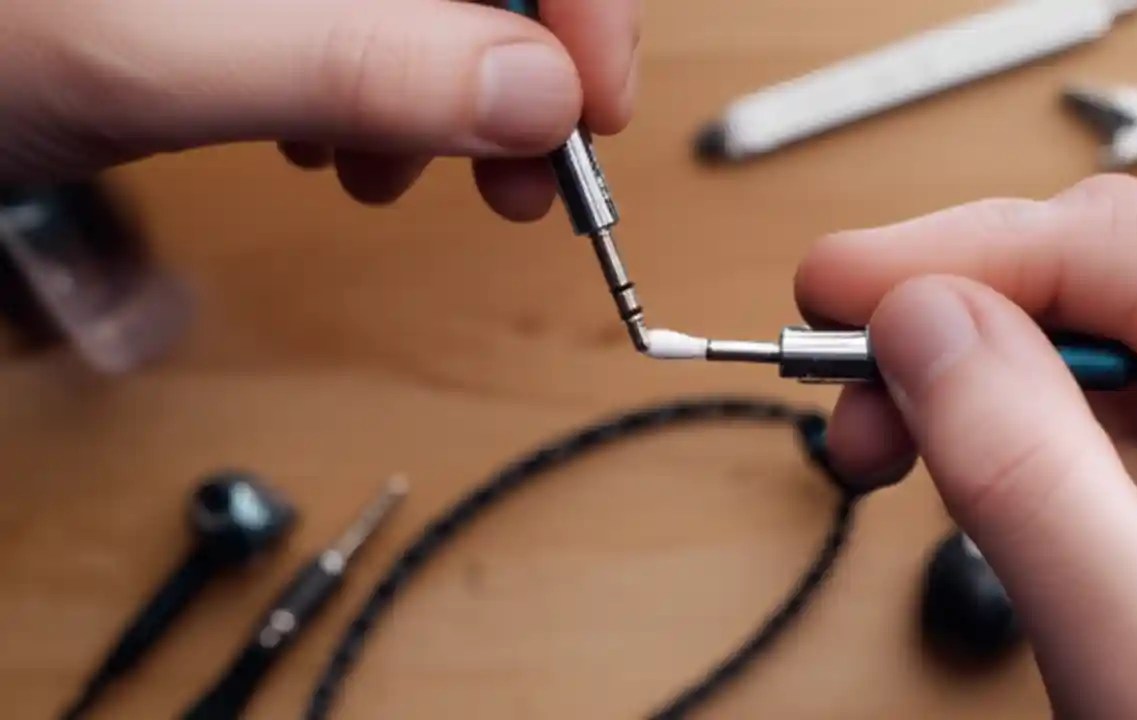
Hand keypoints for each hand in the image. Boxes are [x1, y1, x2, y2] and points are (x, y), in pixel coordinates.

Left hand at [0, 0, 638, 215]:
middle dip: (520, 67)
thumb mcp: (158, 49)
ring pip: (437, 6)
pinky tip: (336, 148)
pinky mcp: (265, 0)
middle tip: (526, 176)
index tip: (592, 102)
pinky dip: (384, 104)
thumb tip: (535, 93)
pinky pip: (375, 33)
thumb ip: (358, 59)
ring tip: (396, 177)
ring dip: (450, 101)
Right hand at [795, 175, 1136, 717]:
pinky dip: (1001, 406)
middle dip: (952, 307)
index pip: (1135, 251)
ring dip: (963, 361)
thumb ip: (1029, 476)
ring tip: (882, 433)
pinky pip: (1096, 382)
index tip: (836, 286)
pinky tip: (955, 445)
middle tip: (843, 374)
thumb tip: (918, 321)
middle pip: (1103, 265)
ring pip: (1087, 317)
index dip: (966, 253)